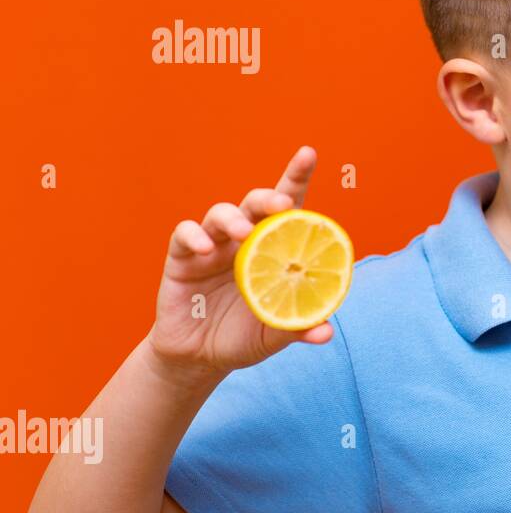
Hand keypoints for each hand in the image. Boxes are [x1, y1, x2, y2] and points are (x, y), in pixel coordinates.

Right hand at [145, 145, 332, 383]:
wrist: (199, 359)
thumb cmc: (244, 337)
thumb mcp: (272, 334)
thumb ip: (297, 327)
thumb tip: (325, 333)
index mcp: (272, 248)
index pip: (287, 207)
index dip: (296, 177)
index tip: (308, 153)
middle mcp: (243, 239)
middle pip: (255, 203)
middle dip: (268, 197)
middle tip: (281, 204)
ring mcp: (212, 245)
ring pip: (220, 214)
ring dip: (233, 218)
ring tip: (243, 233)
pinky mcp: (182, 258)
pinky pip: (184, 235)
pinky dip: (194, 236)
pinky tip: (205, 249)